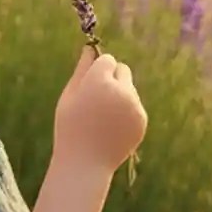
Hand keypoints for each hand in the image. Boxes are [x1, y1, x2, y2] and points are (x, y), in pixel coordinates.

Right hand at [53, 47, 147, 176]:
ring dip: (119, 96)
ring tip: (102, 118)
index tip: (89, 85)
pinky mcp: (142, 119)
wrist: (86, 163)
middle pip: (123, 69)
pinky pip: (135, 107)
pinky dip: (126, 113)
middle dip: (113, 78)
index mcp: (100, 82)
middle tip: (97, 98)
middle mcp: (121, 90)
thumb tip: (89, 48)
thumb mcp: (69, 97)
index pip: (107, 60)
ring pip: (130, 89)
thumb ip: (81, 70)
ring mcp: (135, 106)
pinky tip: (111, 128)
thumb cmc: (70, 127)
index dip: (97, 71)